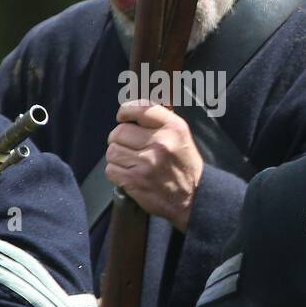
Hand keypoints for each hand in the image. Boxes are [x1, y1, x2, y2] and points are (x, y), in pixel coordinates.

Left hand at [105, 99, 203, 231]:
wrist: (194, 198)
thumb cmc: (185, 167)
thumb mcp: (181, 137)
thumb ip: (159, 122)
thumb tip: (132, 112)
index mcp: (173, 128)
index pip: (139, 108)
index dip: (125, 112)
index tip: (123, 117)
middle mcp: (161, 143)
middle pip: (119, 132)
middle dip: (120, 140)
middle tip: (131, 148)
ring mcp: (147, 162)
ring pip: (112, 151)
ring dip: (118, 158)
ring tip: (133, 163)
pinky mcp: (135, 180)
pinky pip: (111, 170)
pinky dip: (117, 173)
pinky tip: (131, 175)